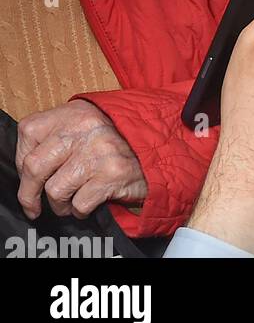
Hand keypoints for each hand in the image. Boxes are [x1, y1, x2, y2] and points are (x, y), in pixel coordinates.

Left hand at [16, 100, 146, 218]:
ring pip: (55, 190)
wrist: (162, 146)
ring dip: (61, 204)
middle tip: (34, 205)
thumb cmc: (119, 139)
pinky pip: (79, 205)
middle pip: (34, 166)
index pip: (28, 132)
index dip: (23, 160)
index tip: (29, 175)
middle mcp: (85, 128)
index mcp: (74, 112)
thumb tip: (26, 165)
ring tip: (73, 199)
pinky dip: (81, 210)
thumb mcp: (87, 123)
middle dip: (30, 193)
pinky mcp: (112, 174)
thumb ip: (59, 133)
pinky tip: (92, 200)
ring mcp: (99, 151)